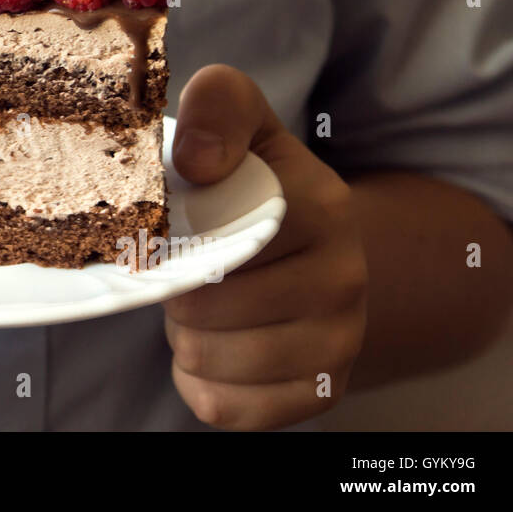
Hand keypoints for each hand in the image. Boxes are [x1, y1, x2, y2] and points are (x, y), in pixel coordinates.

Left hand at [163, 65, 367, 429]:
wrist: (318, 249)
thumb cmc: (256, 185)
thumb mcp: (244, 124)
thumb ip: (219, 104)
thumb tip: (197, 161)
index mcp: (322, 208)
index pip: (215, 242)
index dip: (169, 244)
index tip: (168, 230)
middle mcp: (344, 279)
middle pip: (205, 311)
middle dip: (174, 294)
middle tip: (186, 272)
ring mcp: (339, 344)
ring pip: (210, 361)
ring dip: (184, 338)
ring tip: (200, 307)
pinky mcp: (320, 394)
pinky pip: (224, 407)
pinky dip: (198, 381)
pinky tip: (214, 347)